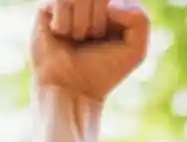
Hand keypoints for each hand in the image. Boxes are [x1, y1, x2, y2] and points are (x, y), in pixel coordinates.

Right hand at [32, 0, 149, 101]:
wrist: (73, 88)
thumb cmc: (103, 69)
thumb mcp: (136, 49)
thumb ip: (139, 19)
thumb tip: (109, 5)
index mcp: (115, 3)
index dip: (120, 20)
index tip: (110, 40)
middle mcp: (91, 0)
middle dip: (98, 24)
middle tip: (92, 40)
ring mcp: (70, 1)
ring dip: (82, 26)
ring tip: (76, 39)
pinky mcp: (47, 6)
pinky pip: (62, 1)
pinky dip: (64, 24)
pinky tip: (61, 35)